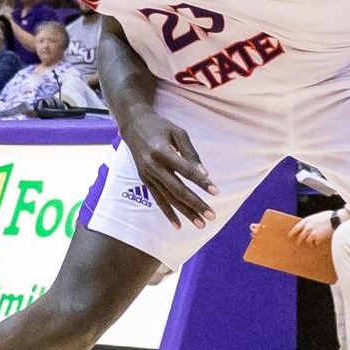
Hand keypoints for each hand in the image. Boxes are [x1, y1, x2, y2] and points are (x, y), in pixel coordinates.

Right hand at [120, 108, 217, 229]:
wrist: (133, 124)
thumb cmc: (160, 126)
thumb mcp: (178, 132)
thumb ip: (191, 153)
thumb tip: (204, 174)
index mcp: (162, 151)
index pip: (186, 170)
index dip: (201, 182)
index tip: (216, 191)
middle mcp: (153, 166)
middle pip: (177, 189)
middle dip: (195, 204)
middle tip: (212, 215)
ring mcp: (147, 175)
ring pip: (168, 198)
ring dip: (185, 212)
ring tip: (201, 224)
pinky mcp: (144, 180)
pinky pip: (157, 199)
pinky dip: (168, 213)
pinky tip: (178, 225)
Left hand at [289, 211, 336, 245]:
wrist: (335, 220)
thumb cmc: (327, 216)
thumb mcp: (316, 217)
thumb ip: (311, 222)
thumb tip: (308, 227)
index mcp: (306, 221)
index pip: (296, 228)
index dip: (292, 233)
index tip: (289, 236)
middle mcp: (307, 228)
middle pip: (300, 237)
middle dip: (299, 241)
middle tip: (298, 243)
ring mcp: (312, 233)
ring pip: (307, 241)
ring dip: (310, 243)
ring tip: (312, 243)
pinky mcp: (318, 238)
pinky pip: (315, 243)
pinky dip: (317, 243)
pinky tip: (320, 242)